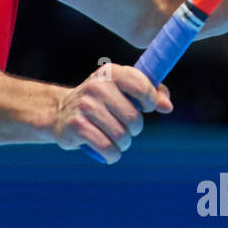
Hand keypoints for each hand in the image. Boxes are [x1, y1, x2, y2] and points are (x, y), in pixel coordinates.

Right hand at [53, 64, 172, 163]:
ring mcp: (85, 106)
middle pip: (133, 118)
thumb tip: (167, 107)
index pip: (141, 86)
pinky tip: (108, 152)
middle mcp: (96, 86)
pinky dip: (112, 155)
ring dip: (122, 144)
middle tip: (124, 127)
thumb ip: (151, 92)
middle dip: (134, 129)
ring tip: (113, 139)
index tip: (145, 106)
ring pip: (121, 135)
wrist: (60, 113)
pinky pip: (106, 148)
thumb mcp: (123, 90)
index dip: (149, 101)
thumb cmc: (101, 102)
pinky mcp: (77, 126)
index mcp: (111, 72)